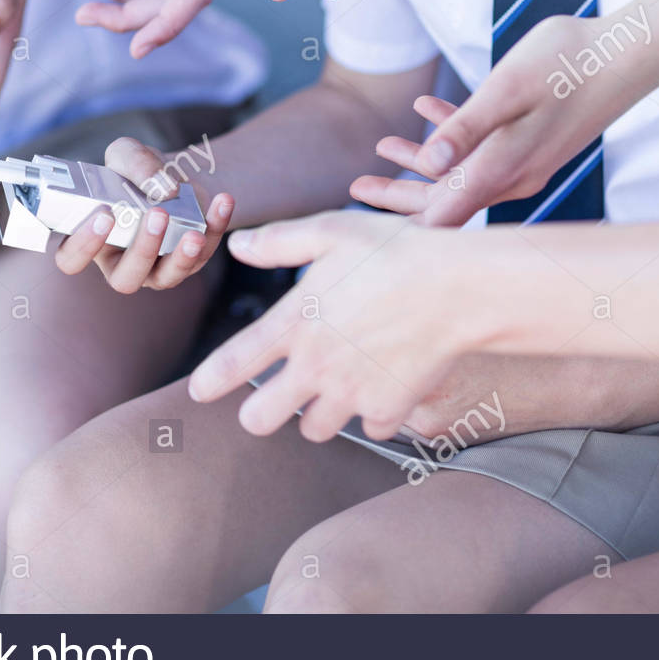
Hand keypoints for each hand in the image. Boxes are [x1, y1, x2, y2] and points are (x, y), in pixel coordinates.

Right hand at [53, 136, 233, 291]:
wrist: (174, 175)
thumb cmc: (136, 170)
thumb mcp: (128, 153)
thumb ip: (135, 161)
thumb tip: (163, 190)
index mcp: (92, 241)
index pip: (70, 259)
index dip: (82, 245)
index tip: (103, 215)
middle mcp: (121, 262)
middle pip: (124, 279)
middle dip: (141, 250)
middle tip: (156, 215)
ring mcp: (157, 268)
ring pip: (166, 278)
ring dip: (181, 256)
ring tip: (193, 231)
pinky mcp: (190, 261)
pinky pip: (204, 253)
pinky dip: (215, 227)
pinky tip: (222, 201)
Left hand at [188, 210, 483, 441]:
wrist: (458, 287)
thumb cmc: (396, 251)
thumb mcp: (332, 230)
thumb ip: (279, 242)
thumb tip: (237, 244)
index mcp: (296, 322)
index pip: (234, 362)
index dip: (209, 380)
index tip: (200, 390)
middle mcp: (316, 366)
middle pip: (261, 419)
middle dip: (260, 412)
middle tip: (274, 398)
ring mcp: (353, 393)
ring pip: (314, 429)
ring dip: (319, 412)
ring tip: (335, 385)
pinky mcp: (389, 408)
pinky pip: (371, 428)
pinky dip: (374, 414)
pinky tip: (383, 386)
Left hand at [350, 15, 647, 225]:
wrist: (630, 52)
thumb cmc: (568, 62)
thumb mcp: (505, 89)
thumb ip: (463, 128)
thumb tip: (428, 165)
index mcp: (500, 169)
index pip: (439, 216)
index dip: (398, 222)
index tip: (361, 224)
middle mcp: (513, 176)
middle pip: (444, 200)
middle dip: (398, 194)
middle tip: (355, 186)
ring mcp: (526, 162)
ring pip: (460, 173)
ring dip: (420, 163)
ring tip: (381, 147)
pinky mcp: (535, 143)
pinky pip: (484, 149)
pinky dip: (452, 133)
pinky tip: (427, 106)